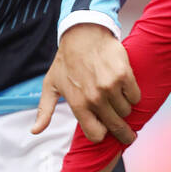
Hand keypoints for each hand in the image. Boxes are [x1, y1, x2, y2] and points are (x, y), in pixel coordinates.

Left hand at [32, 23, 140, 143]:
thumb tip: (35, 131)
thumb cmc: (66, 61)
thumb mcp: (50, 85)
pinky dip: (132, 95)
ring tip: (118, 100)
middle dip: (123, 134)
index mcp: (78, 104)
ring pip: (127, 111)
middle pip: (116, 127)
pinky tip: (124, 88)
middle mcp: (95, 98)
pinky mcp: (124, 76)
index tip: (105, 130)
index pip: (96, 135)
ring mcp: (110, 87)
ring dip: (124, 108)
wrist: (83, 35)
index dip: (101, 134)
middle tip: (129, 136)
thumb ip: (44, 110)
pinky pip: (135, 96)